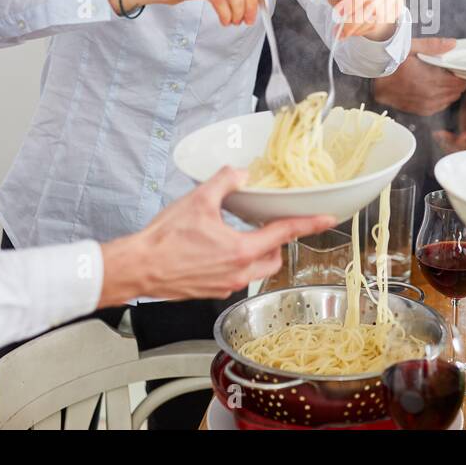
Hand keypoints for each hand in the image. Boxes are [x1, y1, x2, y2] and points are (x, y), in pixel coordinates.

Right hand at [97, 168, 333, 304]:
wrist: (138, 267)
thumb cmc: (164, 239)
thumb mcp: (198, 200)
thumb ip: (225, 181)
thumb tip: (240, 173)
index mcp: (241, 250)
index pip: (285, 233)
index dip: (309, 223)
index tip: (327, 218)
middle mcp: (239, 272)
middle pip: (274, 256)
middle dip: (278, 240)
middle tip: (270, 223)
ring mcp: (226, 285)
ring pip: (257, 270)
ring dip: (259, 252)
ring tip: (245, 234)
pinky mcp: (212, 291)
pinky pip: (237, 277)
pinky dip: (239, 262)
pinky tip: (221, 249)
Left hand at [325, 0, 404, 40]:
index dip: (356, 0)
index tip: (342, 14)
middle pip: (375, 2)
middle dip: (355, 20)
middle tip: (341, 32)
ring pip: (380, 15)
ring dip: (361, 27)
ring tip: (347, 31)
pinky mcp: (398, 3)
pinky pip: (385, 21)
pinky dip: (369, 28)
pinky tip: (358, 28)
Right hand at [372, 37, 465, 115]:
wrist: (373, 80)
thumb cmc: (391, 62)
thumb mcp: (410, 47)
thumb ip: (432, 45)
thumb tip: (453, 44)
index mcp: (429, 79)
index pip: (457, 81)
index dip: (462, 74)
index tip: (460, 68)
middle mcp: (429, 95)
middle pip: (456, 90)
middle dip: (458, 81)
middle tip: (455, 72)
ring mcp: (425, 105)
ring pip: (450, 99)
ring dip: (452, 90)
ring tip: (446, 79)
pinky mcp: (421, 110)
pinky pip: (440, 106)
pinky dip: (443, 99)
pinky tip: (438, 89)